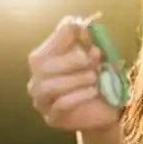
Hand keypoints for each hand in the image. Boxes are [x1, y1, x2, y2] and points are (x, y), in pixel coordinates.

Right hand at [26, 16, 120, 132]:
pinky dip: (79, 95)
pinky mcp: (52, 118)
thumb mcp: (97, 57)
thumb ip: (89, 41)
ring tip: (94, 77)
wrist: (105, 111)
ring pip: (48, 86)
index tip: (86, 29)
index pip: (47, 42)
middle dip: (71, 59)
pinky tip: (94, 91)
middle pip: (41, 64)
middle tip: (93, 59)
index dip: (63, 34)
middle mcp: (37, 79)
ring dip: (75, 78)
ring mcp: (41, 100)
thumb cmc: (98, 79)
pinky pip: (61, 105)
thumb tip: (85, 25)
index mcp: (44, 60)